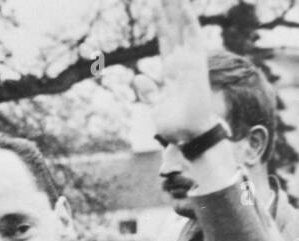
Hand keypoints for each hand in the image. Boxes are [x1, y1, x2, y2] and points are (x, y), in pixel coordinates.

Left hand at [144, 0, 215, 142]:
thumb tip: (138, 76)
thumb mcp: (155, 104)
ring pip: (182, 29)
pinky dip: (187, 23)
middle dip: (168, 12)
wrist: (188, 136)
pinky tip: (182, 7)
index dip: (161, 25)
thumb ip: (148, 90)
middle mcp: (181, 63)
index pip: (166, 42)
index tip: (155, 8)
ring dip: (177, 11)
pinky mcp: (195, 66)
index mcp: (171, 71)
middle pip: (174, 31)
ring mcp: (189, 62)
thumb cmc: (175, 124)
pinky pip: (192, 39)